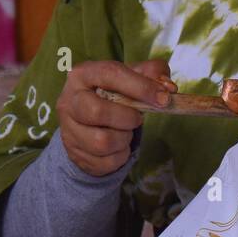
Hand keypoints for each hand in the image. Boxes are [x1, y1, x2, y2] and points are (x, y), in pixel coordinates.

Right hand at [55, 59, 176, 176]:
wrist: (89, 123)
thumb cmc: (113, 94)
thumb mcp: (132, 77)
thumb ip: (154, 74)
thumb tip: (169, 89)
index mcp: (83, 74)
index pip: (111, 74)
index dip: (141, 86)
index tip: (164, 99)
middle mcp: (69, 100)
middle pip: (98, 112)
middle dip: (127, 118)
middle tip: (137, 118)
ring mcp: (68, 129)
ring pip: (102, 142)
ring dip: (124, 139)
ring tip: (125, 131)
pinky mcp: (74, 154)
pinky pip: (105, 162)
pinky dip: (120, 156)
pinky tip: (118, 146)